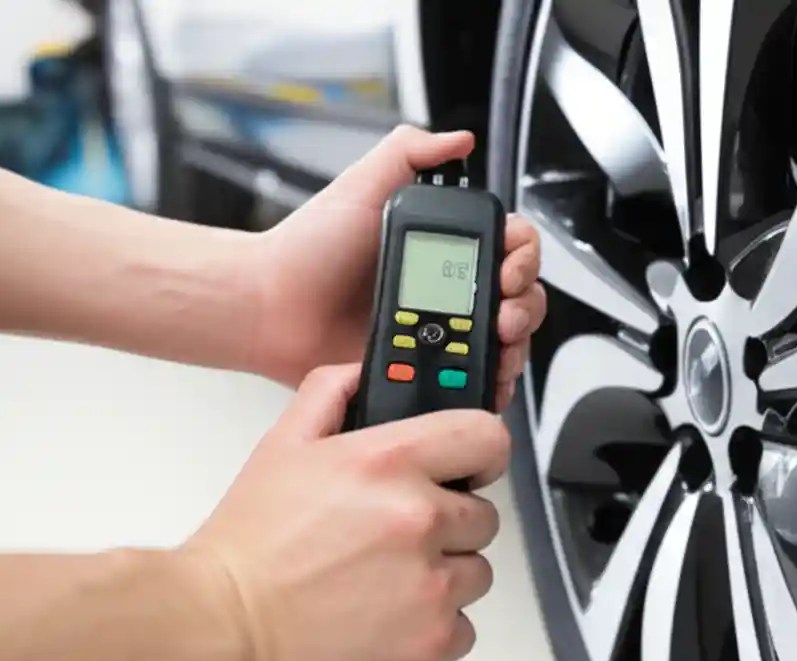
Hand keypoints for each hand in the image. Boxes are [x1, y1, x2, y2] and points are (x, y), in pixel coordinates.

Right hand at [182, 364, 508, 660]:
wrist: (222, 627)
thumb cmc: (250, 545)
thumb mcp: (283, 444)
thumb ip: (331, 393)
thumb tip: (365, 372)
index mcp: (389, 462)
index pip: (487, 438)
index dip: (480, 454)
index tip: (468, 469)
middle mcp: (418, 518)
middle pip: (484, 514)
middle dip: (449, 524)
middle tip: (395, 537)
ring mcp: (430, 583)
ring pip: (477, 571)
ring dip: (443, 576)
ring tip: (384, 580)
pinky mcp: (432, 639)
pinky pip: (465, 626)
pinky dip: (434, 627)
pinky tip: (387, 617)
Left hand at [246, 126, 545, 409]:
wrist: (271, 307)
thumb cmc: (308, 248)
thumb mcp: (361, 183)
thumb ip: (408, 151)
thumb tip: (459, 139)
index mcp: (443, 246)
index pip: (510, 246)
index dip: (523, 258)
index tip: (507, 270)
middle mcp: (449, 289)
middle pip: (521, 297)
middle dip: (526, 305)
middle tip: (504, 314)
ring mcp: (441, 333)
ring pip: (507, 342)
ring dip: (516, 346)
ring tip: (498, 347)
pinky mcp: (426, 372)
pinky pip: (474, 382)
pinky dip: (491, 384)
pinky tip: (489, 381)